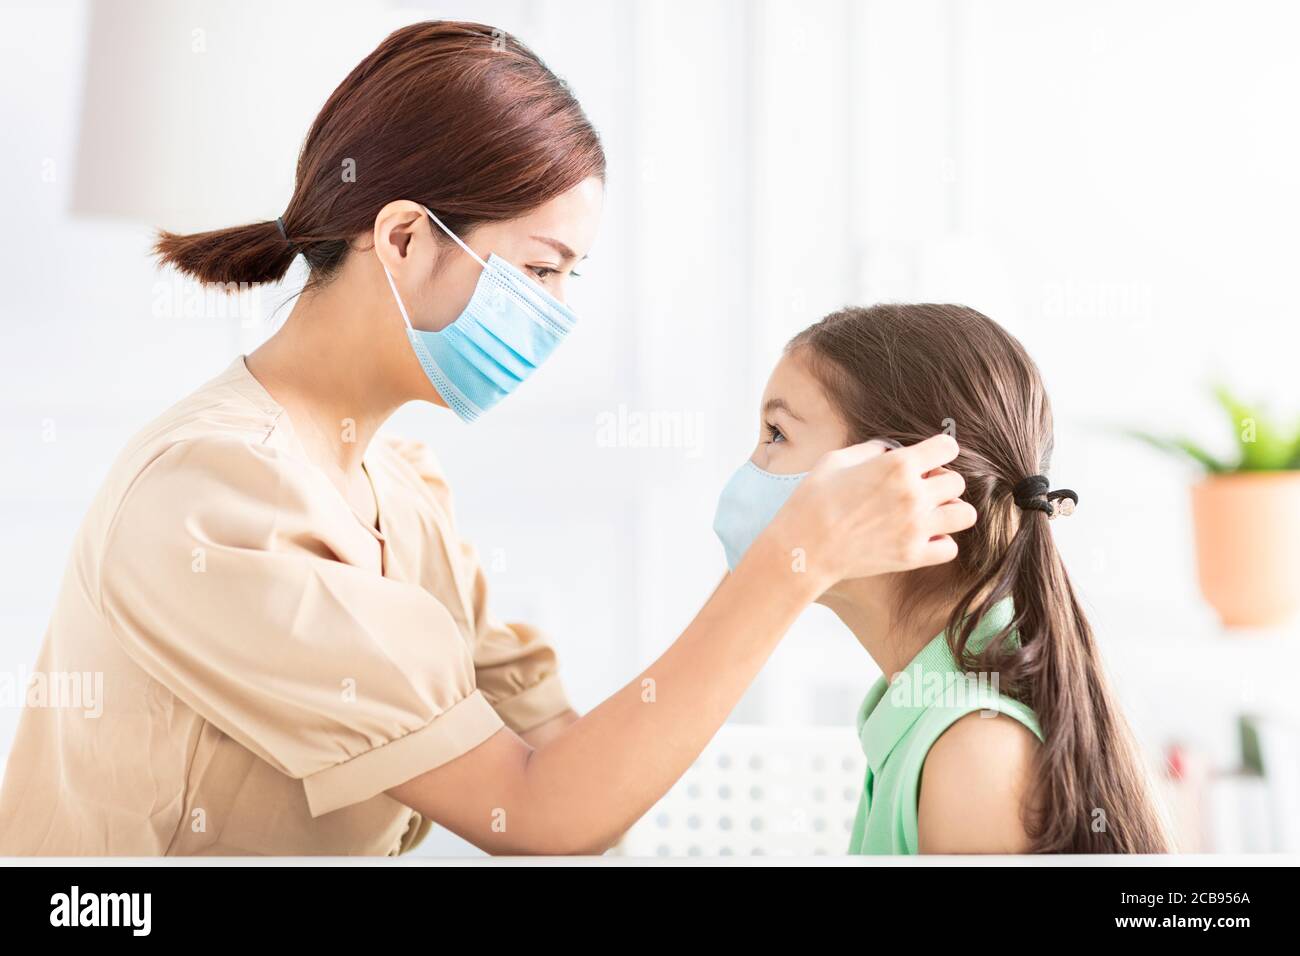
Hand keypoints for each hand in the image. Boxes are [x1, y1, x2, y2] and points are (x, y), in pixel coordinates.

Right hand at [763, 434, 974, 584]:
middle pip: (957, 482)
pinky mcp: (912, 556)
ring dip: (949, 511)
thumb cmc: (813, 500)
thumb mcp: (837, 459)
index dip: (939, 451)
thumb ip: (872, 450)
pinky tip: (920, 536)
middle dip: (941, 482)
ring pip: (964, 514)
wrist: (803, 547)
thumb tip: (891, 451)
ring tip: (928, 513)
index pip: (948, 447)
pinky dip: (940, 541)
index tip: (927, 459)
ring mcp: (916, 528)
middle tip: (920, 489)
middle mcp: (914, 495)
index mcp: (898, 465)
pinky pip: (950, 547)